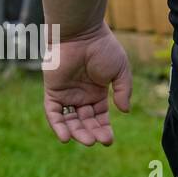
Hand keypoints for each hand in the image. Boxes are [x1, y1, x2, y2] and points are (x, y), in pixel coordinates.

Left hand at [42, 23, 131, 145]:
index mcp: (97, 92)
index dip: (103, 128)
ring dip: (77, 132)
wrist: (82, 35)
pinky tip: (65, 137)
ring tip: (86, 141)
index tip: (108, 141)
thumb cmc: (103, 49)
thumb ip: (123, 90)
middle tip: (98, 141)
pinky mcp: (53, 92)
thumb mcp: (120, 71)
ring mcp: (66, 95)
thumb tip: (125, 111)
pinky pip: (53, 113)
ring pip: (70, 121)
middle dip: (91, 132)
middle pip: (85, 121)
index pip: (99, 116)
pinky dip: (58, 126)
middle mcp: (81, 96)